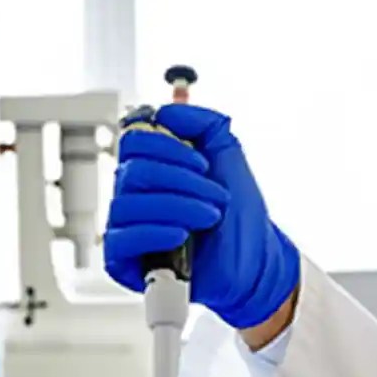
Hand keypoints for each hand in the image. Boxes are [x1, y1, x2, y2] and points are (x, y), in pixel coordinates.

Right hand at [103, 104, 299, 328]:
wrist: (256, 265)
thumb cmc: (241, 219)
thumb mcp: (231, 157)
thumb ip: (206, 124)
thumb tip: (169, 111)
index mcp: (154, 168)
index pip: (134, 140)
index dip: (169, 146)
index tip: (202, 163)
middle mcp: (136, 195)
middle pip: (134, 170)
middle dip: (183, 181)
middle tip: (215, 196)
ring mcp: (129, 227)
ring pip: (129, 203)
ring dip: (179, 207)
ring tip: (209, 218)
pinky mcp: (126, 262)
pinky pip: (120, 240)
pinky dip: (154, 232)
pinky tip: (181, 235)